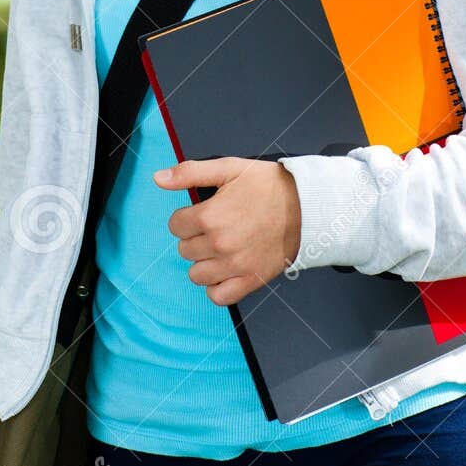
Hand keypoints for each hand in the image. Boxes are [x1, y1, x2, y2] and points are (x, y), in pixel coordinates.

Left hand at [152, 156, 301, 305]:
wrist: (307, 206)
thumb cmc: (269, 186)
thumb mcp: (229, 168)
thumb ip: (190, 173)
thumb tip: (158, 178)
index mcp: (210, 216)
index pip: (175, 225)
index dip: (187, 217)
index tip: (203, 213)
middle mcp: (219, 244)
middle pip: (184, 249)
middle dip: (196, 238)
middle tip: (218, 227)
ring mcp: (234, 265)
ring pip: (196, 274)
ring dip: (204, 262)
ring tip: (221, 249)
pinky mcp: (250, 280)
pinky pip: (218, 296)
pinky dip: (217, 287)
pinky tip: (225, 271)